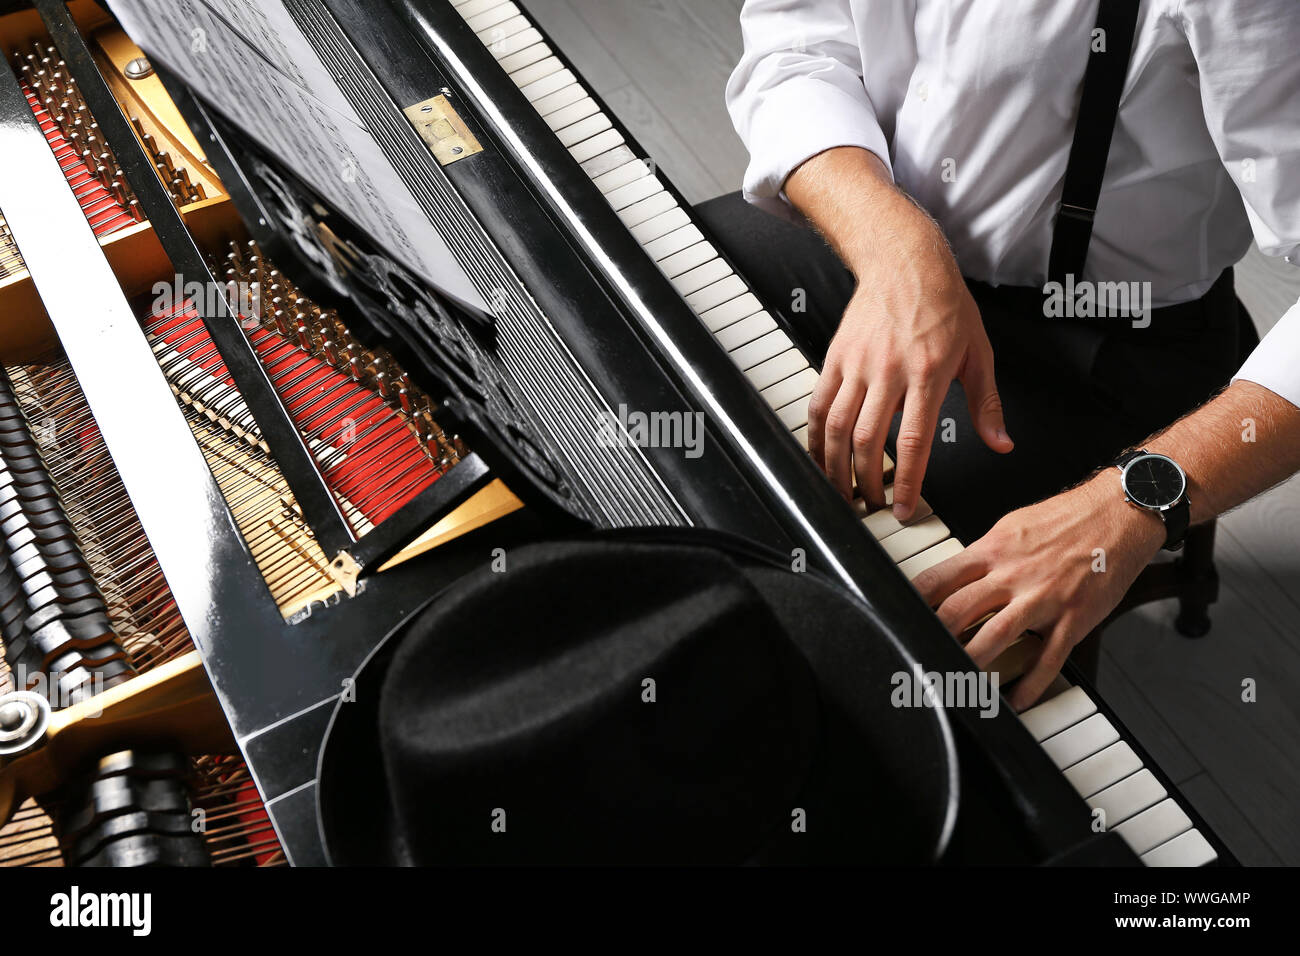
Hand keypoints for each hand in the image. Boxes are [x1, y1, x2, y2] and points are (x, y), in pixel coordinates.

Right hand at [807, 204, 1012, 517]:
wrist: (904, 261)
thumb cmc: (944, 304)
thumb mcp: (979, 354)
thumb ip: (987, 405)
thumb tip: (1001, 444)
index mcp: (927, 374)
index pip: (914, 441)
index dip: (907, 481)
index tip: (904, 508)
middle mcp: (888, 371)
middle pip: (868, 441)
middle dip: (867, 483)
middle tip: (872, 504)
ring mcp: (857, 365)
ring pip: (837, 428)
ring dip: (836, 467)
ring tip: (842, 491)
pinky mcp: (836, 358)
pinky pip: (819, 405)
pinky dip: (815, 437)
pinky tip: (820, 456)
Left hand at [912, 473, 1165, 709]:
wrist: (1120, 513)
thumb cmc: (1067, 518)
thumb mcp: (1013, 525)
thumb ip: (984, 554)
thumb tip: (955, 576)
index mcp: (993, 550)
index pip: (939, 578)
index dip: (915, 602)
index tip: (900, 618)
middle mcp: (1013, 574)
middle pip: (958, 611)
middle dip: (936, 636)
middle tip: (921, 655)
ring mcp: (1043, 598)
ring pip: (996, 637)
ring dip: (971, 663)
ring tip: (956, 682)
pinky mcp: (1074, 618)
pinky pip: (1048, 659)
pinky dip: (1030, 685)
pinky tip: (1015, 701)